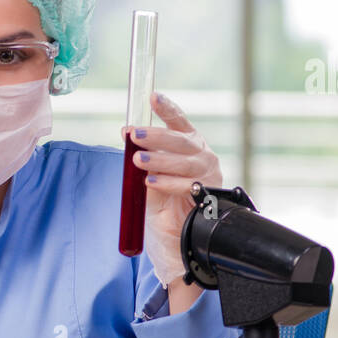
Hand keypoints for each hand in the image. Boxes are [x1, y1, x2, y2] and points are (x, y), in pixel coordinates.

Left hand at [121, 92, 222, 287]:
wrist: (176, 240)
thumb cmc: (163, 205)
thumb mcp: (148, 176)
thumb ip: (142, 156)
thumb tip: (126, 132)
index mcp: (188, 144)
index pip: (179, 121)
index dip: (167, 108)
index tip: (152, 97)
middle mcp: (202, 155)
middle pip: (181, 141)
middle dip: (156, 137)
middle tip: (134, 135)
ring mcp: (209, 174)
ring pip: (186, 162)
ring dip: (159, 160)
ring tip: (137, 160)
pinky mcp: (212, 196)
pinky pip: (189, 186)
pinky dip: (168, 183)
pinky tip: (150, 181)